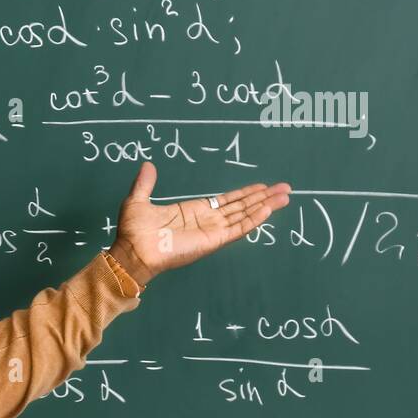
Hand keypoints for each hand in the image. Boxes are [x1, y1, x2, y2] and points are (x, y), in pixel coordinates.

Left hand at [107, 162, 290, 283]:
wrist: (132, 252)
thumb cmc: (133, 231)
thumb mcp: (138, 200)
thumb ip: (146, 183)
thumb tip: (148, 165)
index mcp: (193, 211)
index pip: (226, 200)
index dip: (244, 193)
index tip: (262, 186)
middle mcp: (206, 221)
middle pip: (242, 206)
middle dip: (263, 197)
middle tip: (285, 188)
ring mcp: (212, 231)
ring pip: (244, 215)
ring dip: (265, 206)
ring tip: (285, 196)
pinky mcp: (213, 240)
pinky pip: (238, 228)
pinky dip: (254, 219)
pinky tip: (268, 210)